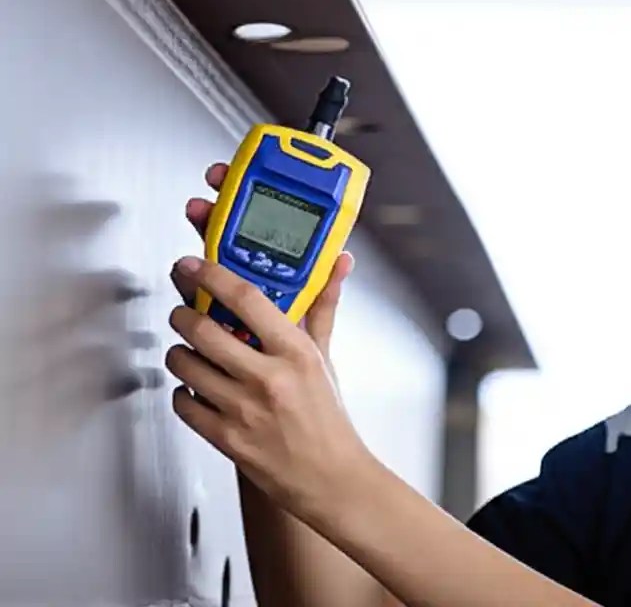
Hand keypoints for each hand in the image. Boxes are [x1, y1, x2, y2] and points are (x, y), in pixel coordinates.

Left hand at [165, 256, 374, 513]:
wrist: (330, 478)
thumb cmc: (328, 418)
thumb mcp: (325, 359)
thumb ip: (322, 308)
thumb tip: (340, 263)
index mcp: (297, 352)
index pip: (247, 299)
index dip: (212, 275)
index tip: (194, 265)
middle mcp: (268, 378)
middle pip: (202, 328)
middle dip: (183, 315)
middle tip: (184, 312)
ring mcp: (243, 409)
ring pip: (183, 364)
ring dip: (178, 353)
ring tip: (189, 352)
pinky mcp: (224, 438)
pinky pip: (182, 402)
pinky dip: (182, 392)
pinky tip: (196, 389)